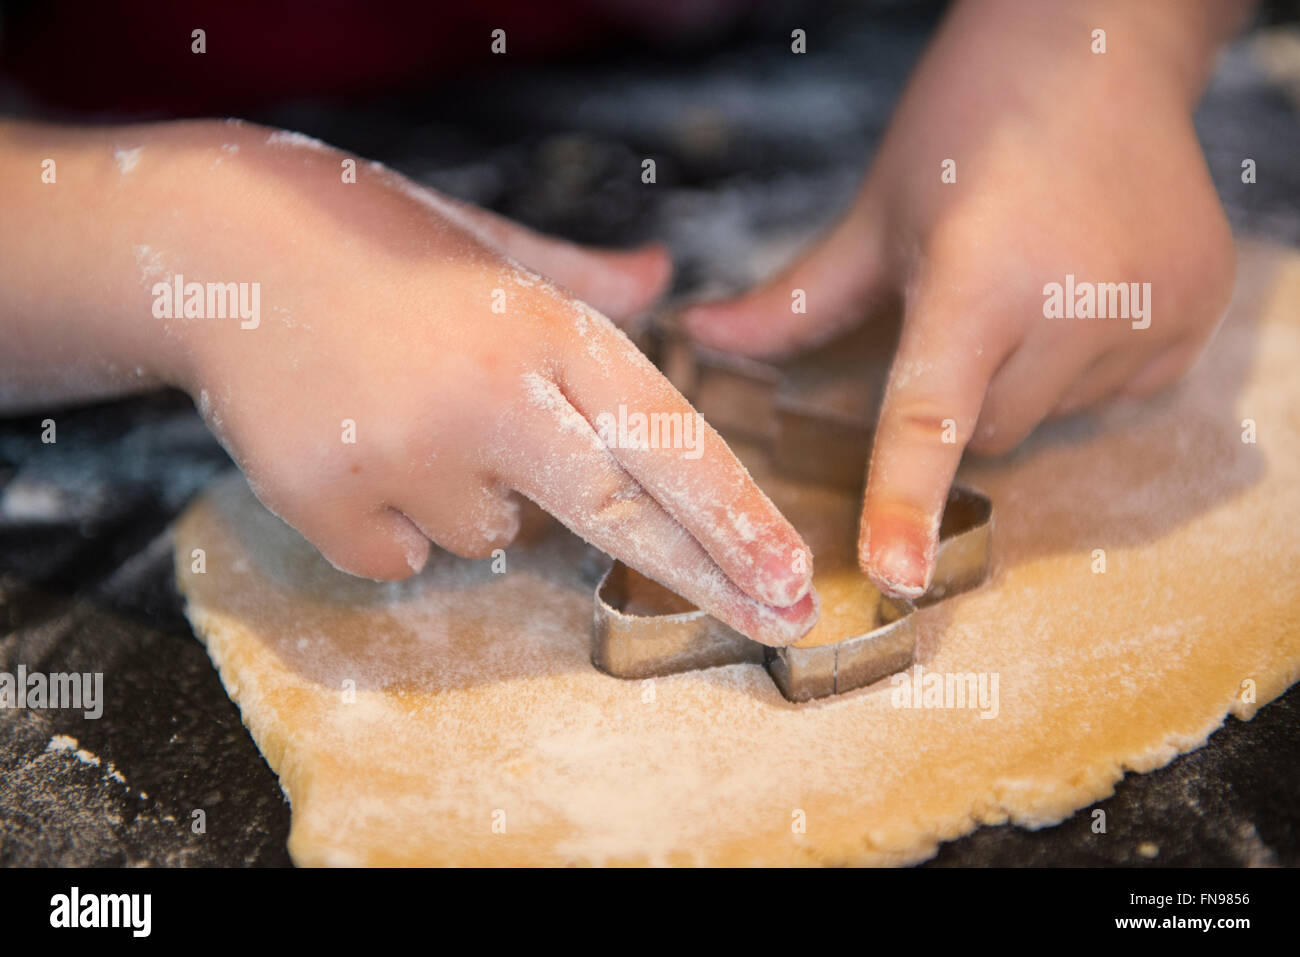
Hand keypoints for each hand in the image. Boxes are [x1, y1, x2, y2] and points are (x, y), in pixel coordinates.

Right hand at [150, 122, 816, 642]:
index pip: (664, 434)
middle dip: (712, 575)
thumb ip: (582, 281)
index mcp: (540, 324)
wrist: (214, 246)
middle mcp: (490, 393)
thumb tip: (660, 280)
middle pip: (622, 513)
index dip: (737, 513)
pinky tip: (360, 445)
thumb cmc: (369, 240)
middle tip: (782, 624)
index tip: (794, 576)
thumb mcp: (487, 245)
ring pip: (494, 536)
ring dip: (477, 496)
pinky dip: (396, 523)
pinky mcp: (330, 500)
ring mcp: (408, 452)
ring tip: (410, 411)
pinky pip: (406, 559)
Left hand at [681, 0, 1239, 597]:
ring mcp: (1151, 316)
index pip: (930, 413)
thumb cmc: (969, 119)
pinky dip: (1079, 366)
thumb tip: (704, 338)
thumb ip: (797, 300)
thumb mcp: (878, 212)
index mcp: (982, 275)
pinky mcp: (1198, 318)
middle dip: (961, 393)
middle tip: (962, 306)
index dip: (903, 499)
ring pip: (1048, 419)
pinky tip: (1078, 289)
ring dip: (1021, 381)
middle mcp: (1078, 305)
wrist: (1100, 44)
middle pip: (989, 433)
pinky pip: (1112, 395)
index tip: (893, 572)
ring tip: (1028, 280)